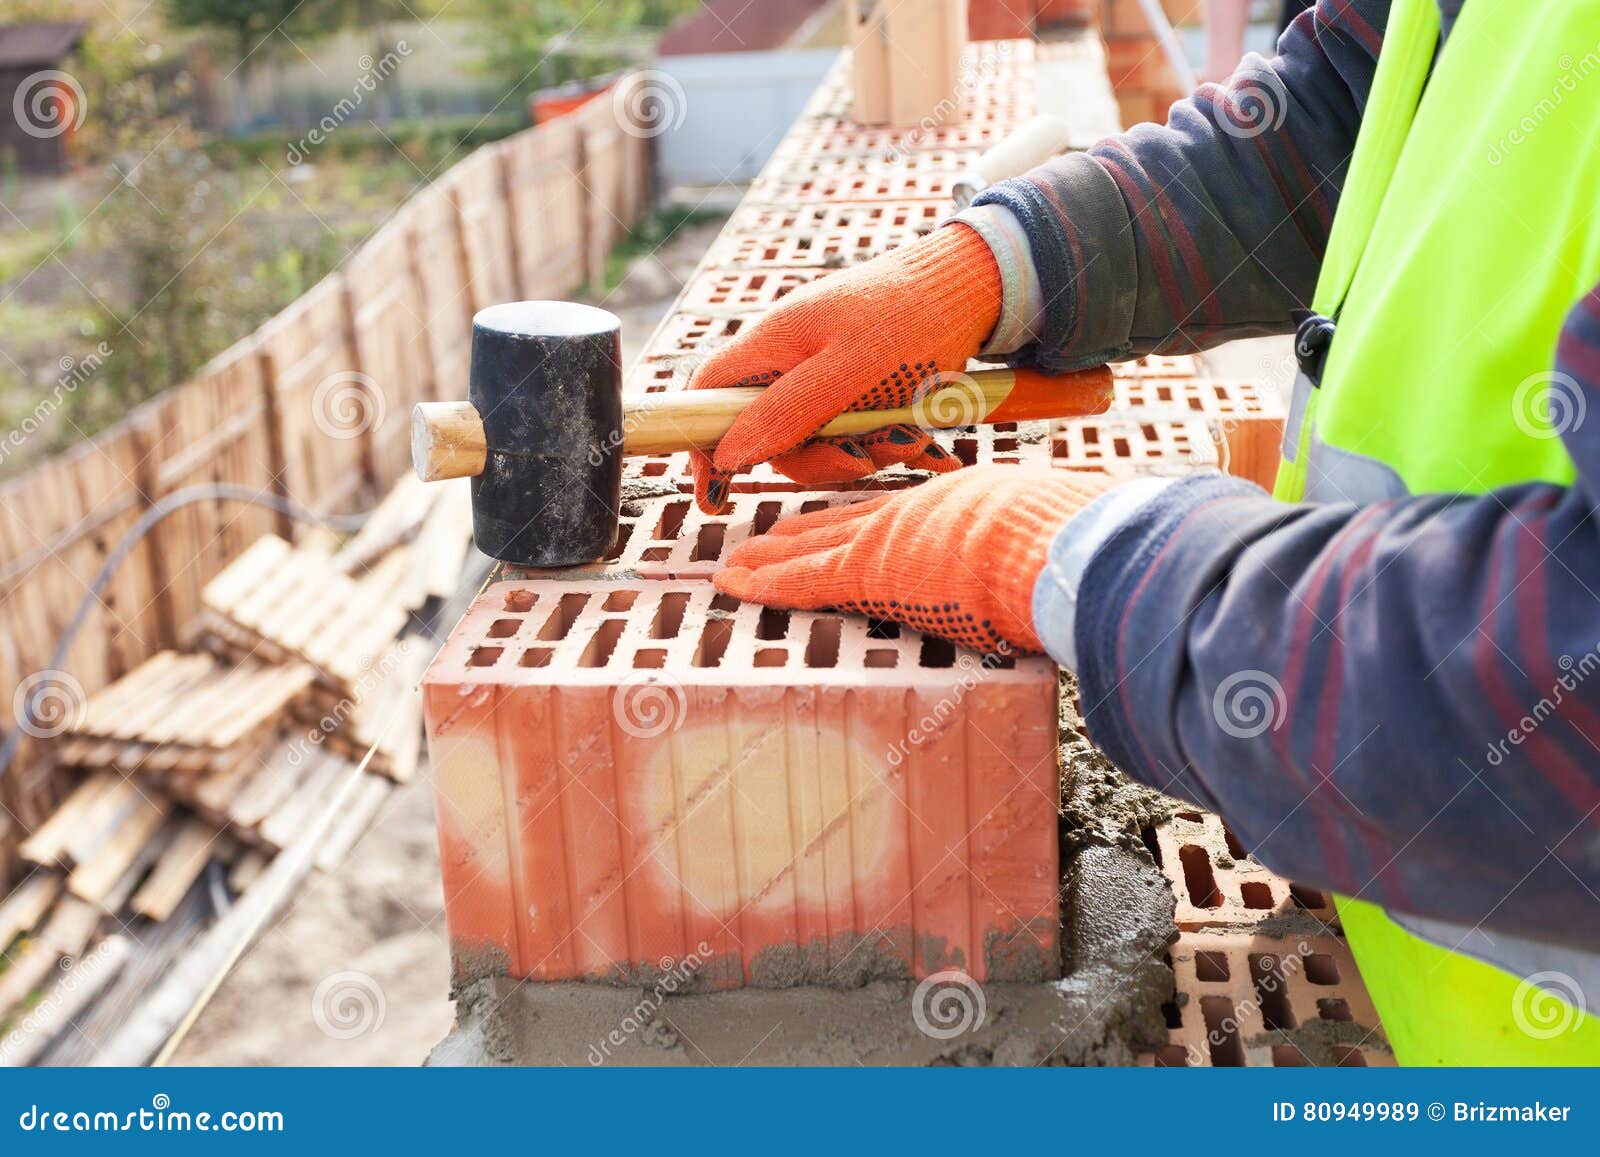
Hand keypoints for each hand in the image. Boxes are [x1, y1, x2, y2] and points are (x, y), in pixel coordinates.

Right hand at [688, 224, 1002, 512]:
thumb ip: (786, 412)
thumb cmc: (912, 316)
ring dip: (863, 452)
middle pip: (768, 433)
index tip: (715, 494)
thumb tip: (726, 455)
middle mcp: (791, 360)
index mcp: (772, 343)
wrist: (975, 286)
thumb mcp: (848, 370)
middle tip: (859, 459)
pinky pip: (857, 433)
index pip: (707, 393)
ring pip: (818, 441)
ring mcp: (825, 375)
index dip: (702, 443)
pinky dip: (888, 441)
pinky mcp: (861, 388)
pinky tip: (923, 437)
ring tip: (909, 437)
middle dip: (816, 459)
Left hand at [713, 467, 1117, 654]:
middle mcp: (911, 518)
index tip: (835, 527)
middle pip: (841, 527)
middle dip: (800, 538)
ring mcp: (887, 541)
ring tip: (735, 565)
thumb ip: (1048, 539)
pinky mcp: (868, 571)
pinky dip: (765, 582)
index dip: (856, 523)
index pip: (891, 518)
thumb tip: (1083, 548)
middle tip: (766, 541)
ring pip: (811, 550)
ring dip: (770, 560)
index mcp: (953, 509)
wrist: (1052, 541)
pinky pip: (803, 579)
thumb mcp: (1054, 527)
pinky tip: (734, 585)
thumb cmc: (1068, 538)